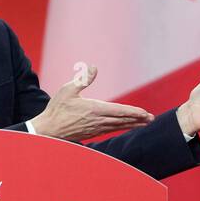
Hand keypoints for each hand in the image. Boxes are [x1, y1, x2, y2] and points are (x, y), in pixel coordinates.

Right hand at [31, 64, 153, 141]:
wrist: (48, 130)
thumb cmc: (57, 109)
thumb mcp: (68, 90)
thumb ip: (83, 79)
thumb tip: (94, 67)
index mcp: (94, 109)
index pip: (119, 111)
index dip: (133, 112)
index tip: (145, 113)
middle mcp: (98, 121)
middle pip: (122, 120)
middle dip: (138, 119)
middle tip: (151, 119)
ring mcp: (95, 129)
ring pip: (118, 126)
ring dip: (132, 124)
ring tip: (143, 123)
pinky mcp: (92, 133)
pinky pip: (110, 130)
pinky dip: (121, 128)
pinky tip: (125, 127)